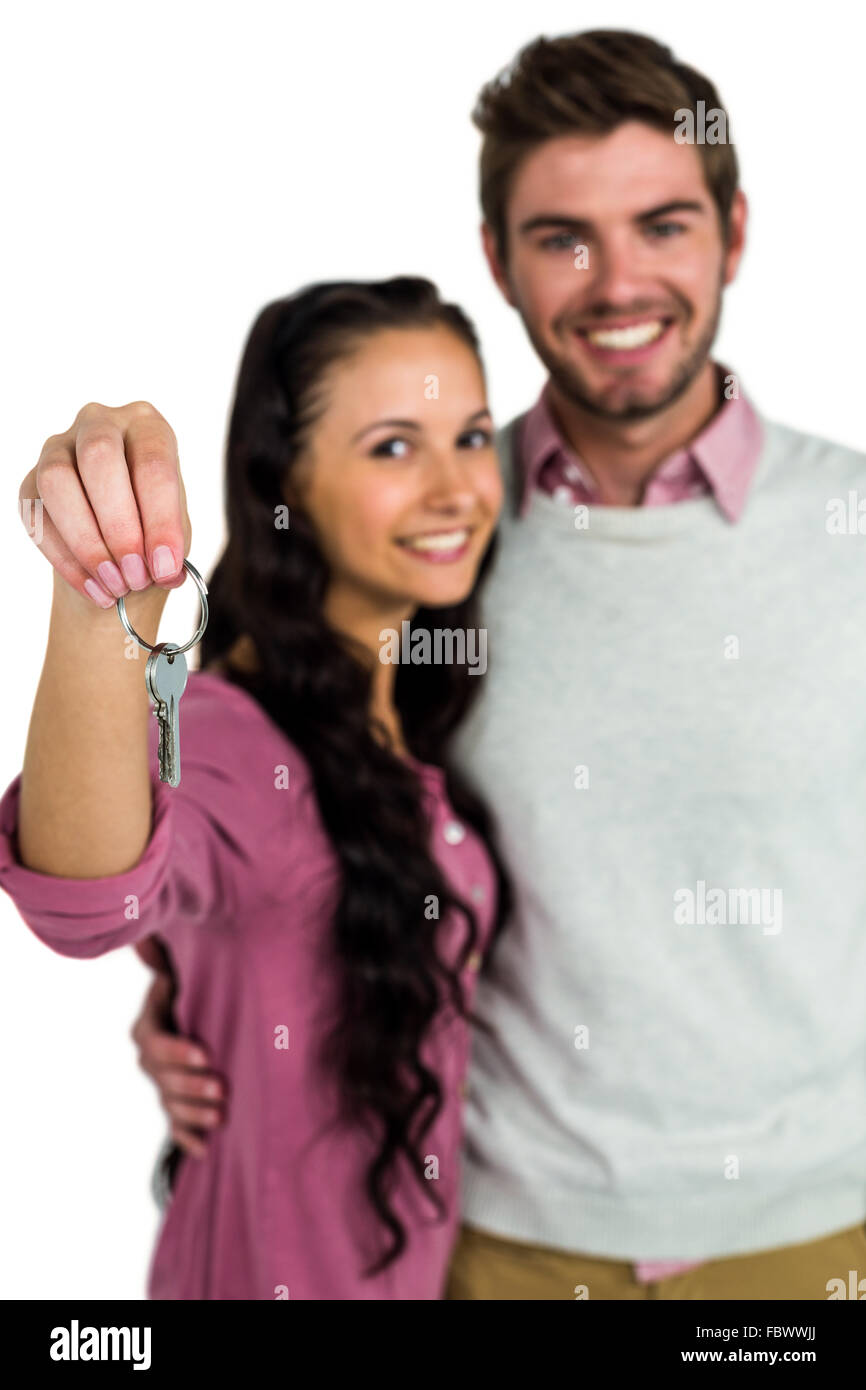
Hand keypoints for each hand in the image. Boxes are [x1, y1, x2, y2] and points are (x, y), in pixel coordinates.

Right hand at [18, 399, 192, 609]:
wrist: (117, 546)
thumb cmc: (153, 528)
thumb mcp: (175, 534)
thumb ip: (172, 547)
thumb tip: (166, 570)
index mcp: (147, 427)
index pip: (153, 464)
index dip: (160, 520)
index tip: (165, 567)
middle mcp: (100, 424)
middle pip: (99, 458)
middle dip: (119, 526)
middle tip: (135, 574)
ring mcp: (58, 448)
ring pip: (58, 481)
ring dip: (87, 542)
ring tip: (115, 585)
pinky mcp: (30, 480)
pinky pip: (36, 514)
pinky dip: (67, 560)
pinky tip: (94, 588)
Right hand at [131, 938, 226, 1157]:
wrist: (204, 1015)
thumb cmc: (196, 986)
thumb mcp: (184, 970)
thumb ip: (168, 957)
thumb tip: (149, 935)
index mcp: (150, 1024)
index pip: (154, 1041)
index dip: (176, 1050)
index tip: (205, 1053)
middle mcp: (151, 1058)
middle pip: (162, 1079)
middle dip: (190, 1086)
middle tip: (221, 1089)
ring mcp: (162, 1085)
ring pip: (170, 1105)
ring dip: (193, 1114)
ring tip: (222, 1117)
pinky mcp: (177, 1106)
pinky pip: (176, 1128)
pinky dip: (188, 1139)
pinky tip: (204, 1149)